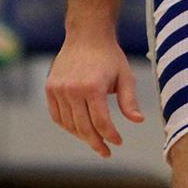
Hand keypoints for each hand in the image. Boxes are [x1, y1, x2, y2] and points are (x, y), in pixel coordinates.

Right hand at [45, 32, 144, 157]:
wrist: (87, 36)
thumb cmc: (110, 57)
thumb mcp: (125, 76)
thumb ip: (129, 101)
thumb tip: (138, 121)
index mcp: (93, 87)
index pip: (101, 122)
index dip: (110, 136)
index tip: (118, 143)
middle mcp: (72, 90)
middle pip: (84, 127)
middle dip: (96, 142)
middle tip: (106, 152)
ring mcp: (58, 89)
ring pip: (69, 124)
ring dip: (82, 136)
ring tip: (95, 140)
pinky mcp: (50, 88)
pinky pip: (57, 116)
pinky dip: (67, 126)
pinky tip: (79, 130)